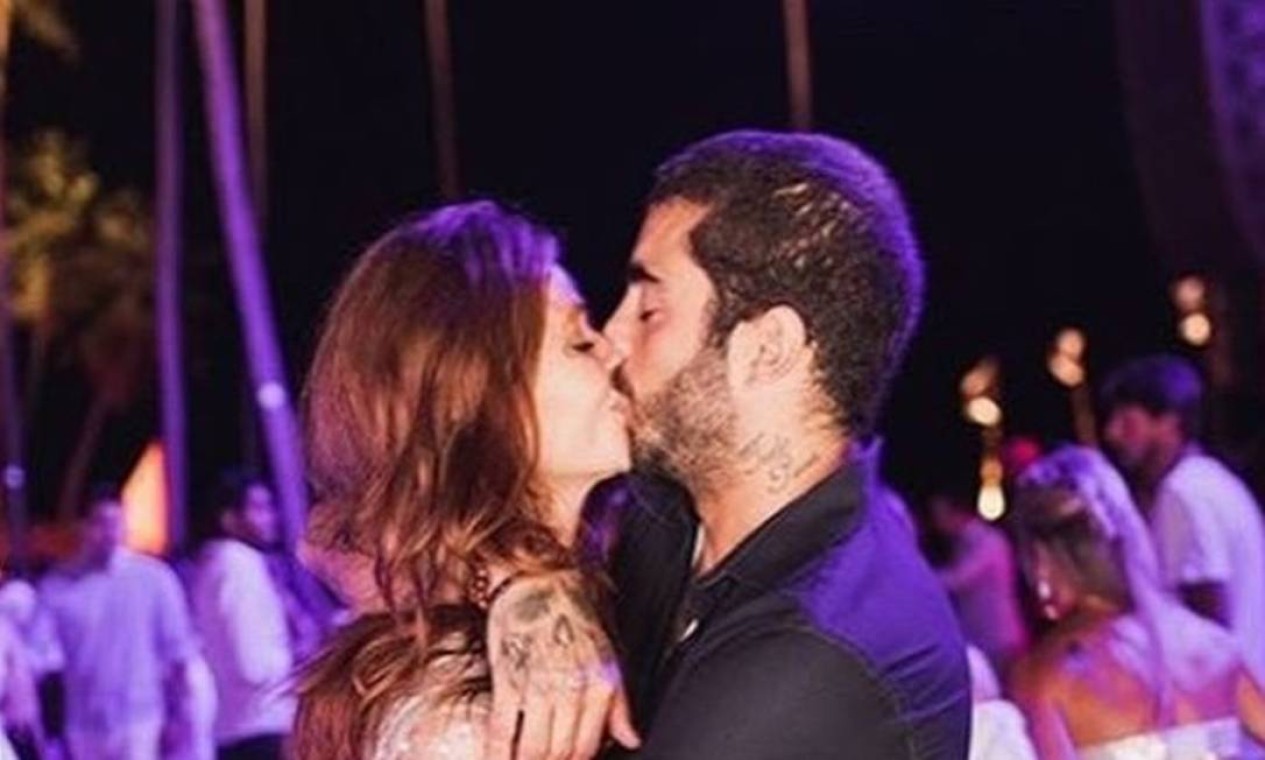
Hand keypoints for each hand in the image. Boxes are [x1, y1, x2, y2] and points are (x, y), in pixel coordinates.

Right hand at [484, 572, 639, 759]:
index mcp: (599, 686)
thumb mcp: (608, 656)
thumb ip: (620, 704)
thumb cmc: (574, 615)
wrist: (541, 581)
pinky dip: (498, 752)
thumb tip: (631, 739)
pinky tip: (496, 758)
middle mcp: (572, 689)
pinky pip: (503, 728)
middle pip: (560, 752)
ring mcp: (539, 686)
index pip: (587, 746)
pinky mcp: (509, 678)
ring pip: (534, 749)